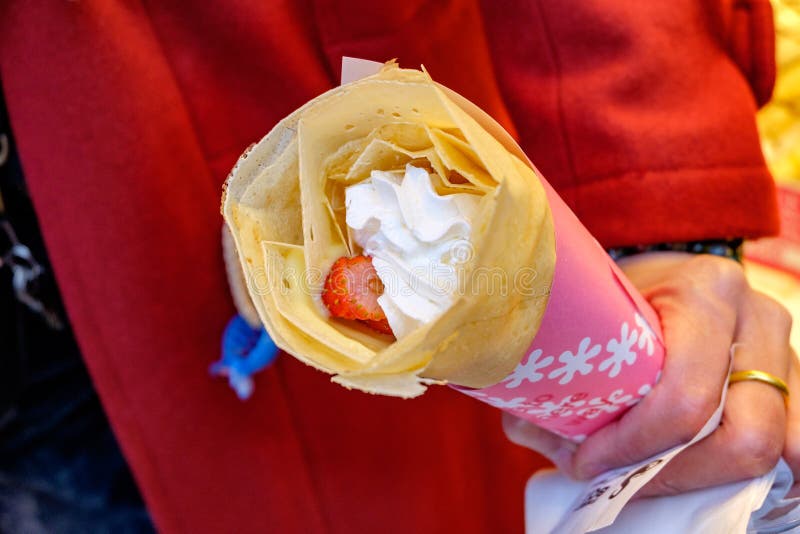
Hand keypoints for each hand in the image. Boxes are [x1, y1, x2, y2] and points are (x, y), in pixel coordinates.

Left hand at [504, 252, 796, 496]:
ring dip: (705, 478)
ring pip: (775, 448)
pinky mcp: (792, 383)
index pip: (684, 398)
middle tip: (618, 478)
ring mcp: (785, 354)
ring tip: (648, 476)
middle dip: (674, 473)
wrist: (661, 272)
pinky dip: (744, 474)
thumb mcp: (587, 315)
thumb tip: (536, 433)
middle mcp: (759, 319)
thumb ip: (561, 372)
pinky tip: (697, 476)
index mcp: (707, 292)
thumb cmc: (619, 296)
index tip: (584, 460)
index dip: (632, 446)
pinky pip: (791, 446)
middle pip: (746, 436)